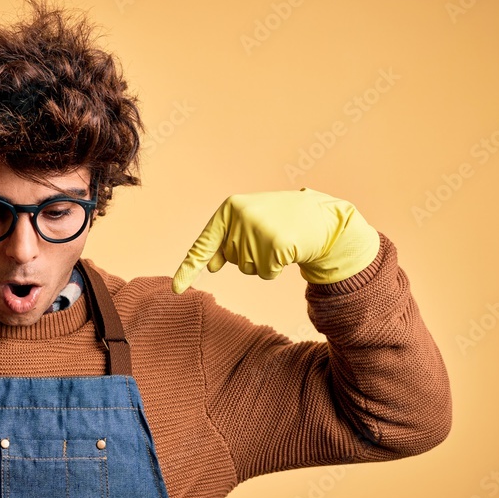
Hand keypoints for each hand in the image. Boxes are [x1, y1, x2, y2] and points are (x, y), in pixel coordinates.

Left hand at [172, 187, 378, 292]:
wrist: (322, 217)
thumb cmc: (282, 220)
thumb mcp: (249, 225)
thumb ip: (228, 241)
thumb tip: (211, 265)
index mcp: (230, 208)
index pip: (204, 244)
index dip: (189, 268)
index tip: (176, 289)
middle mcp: (240, 218)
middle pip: (231, 260)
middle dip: (249, 255)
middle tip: (270, 236)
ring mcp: (258, 232)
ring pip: (247, 270)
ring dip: (264, 262)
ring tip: (280, 241)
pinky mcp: (276, 247)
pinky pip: (266, 274)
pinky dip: (277, 268)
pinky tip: (289, 250)